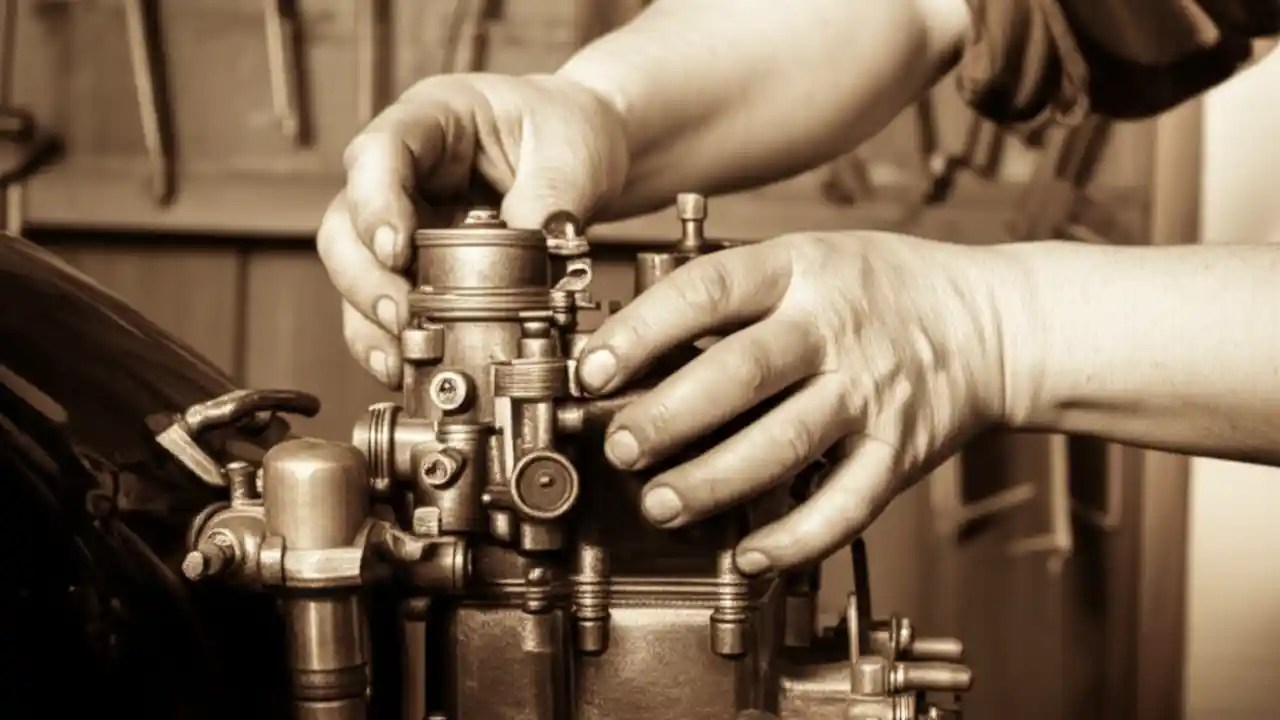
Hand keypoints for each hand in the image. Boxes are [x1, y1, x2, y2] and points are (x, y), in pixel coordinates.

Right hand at [317, 73, 628, 385]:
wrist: (589, 152)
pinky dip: (389, 337)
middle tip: (401, 315)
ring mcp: (405, 217)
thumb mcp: (572, 158)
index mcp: (434, 119)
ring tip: (401, 354)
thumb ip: (548, 203)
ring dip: (370, 317)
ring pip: (355, 269)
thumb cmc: (572, 133)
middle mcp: (405, 169)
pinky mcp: (418, 262)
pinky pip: (386, 301)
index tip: (395, 250)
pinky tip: (404, 365)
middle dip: (365, 276)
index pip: (379, 152)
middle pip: (346, 220)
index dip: (375, 203)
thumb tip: (525, 265)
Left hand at [576, 232, 1019, 574]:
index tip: (592, 371)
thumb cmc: (881, 288)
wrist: (988, 322)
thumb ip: (733, 293)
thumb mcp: (808, 257)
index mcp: (802, 269)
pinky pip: (845, 505)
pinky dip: (794, 538)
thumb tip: (633, 344)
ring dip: (713, 481)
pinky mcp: (899, 451)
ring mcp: (870, 393)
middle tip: (618, 448)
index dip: (641, 332)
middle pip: (740, 374)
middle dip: (666, 418)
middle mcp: (836, 330)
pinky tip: (748, 555)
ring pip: (784, 445)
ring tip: (660, 504)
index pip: (708, 292)